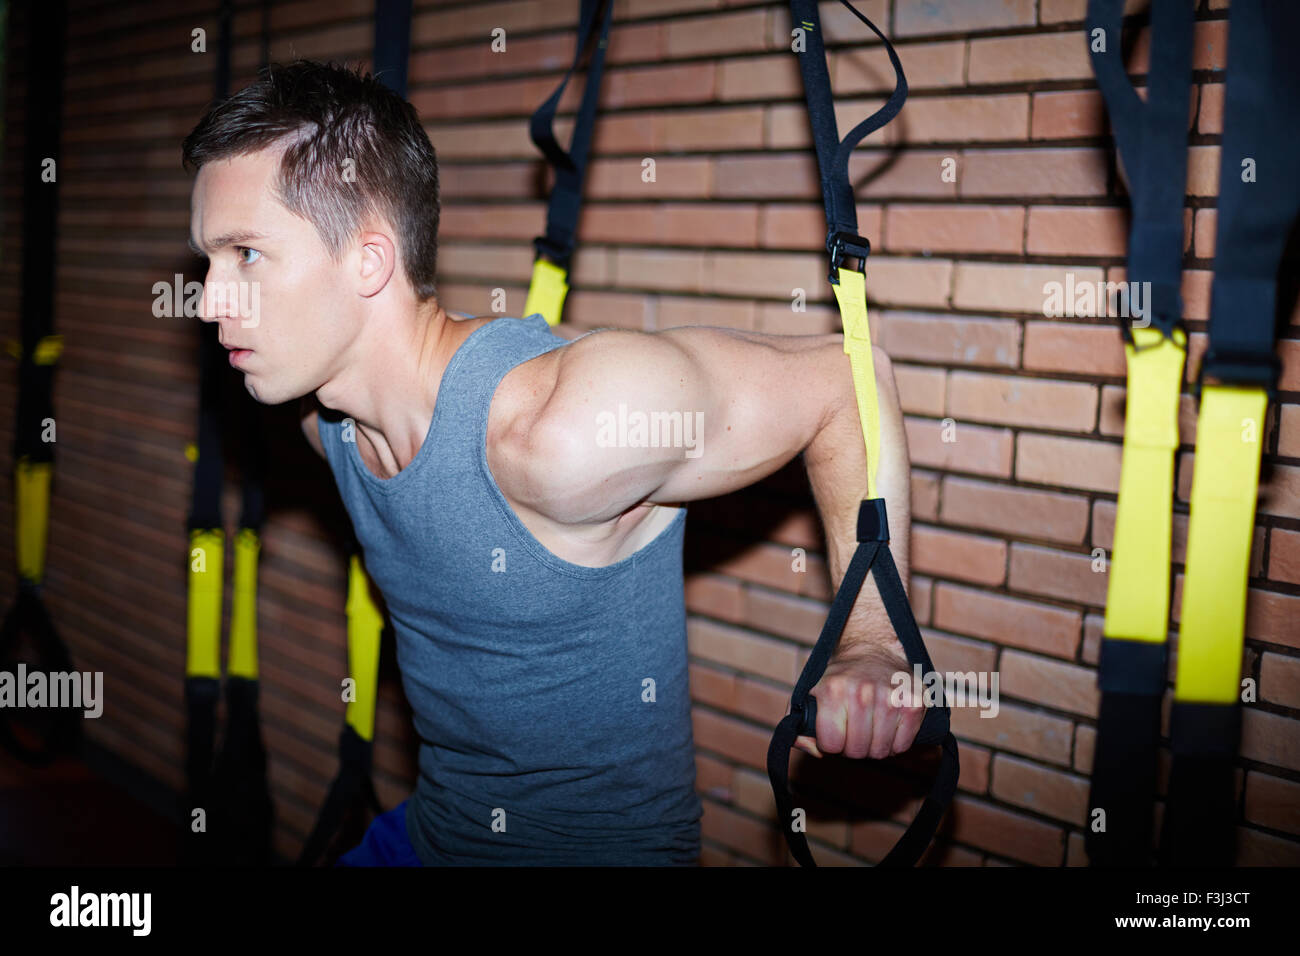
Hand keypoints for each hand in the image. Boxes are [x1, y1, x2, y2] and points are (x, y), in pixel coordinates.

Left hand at [790, 638, 925, 760]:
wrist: (873, 649)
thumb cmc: (841, 677)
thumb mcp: (811, 692)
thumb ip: (801, 724)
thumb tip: (815, 751)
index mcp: (833, 690)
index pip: (831, 745)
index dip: (832, 743)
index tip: (836, 730)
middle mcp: (862, 693)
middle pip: (857, 751)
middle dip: (853, 746)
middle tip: (855, 729)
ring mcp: (891, 697)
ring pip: (880, 752)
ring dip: (875, 745)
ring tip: (872, 726)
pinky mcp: (915, 702)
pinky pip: (903, 746)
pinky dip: (896, 743)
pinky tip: (889, 725)